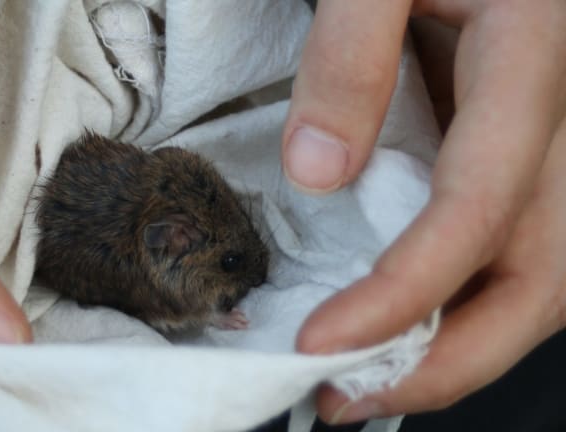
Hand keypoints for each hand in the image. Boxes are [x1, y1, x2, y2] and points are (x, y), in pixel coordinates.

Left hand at [283, 0, 565, 423]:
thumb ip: (350, 51)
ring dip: (464, 349)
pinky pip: (527, 251)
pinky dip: (472, 307)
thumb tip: (317, 174)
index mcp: (535, 60)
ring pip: (548, 280)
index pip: (477, 208)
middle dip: (448, 360)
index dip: (404, 292)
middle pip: (543, 276)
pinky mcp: (542, 156)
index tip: (321, 343)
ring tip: (372, 381)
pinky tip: (414, 325)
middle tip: (348, 400)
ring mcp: (563, 145)